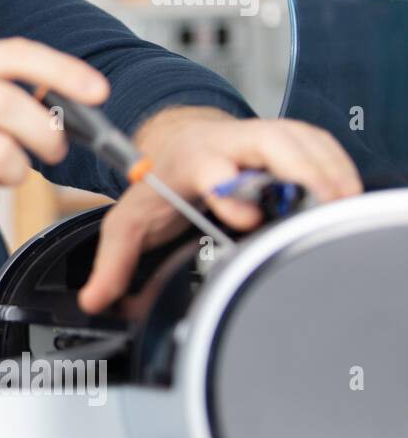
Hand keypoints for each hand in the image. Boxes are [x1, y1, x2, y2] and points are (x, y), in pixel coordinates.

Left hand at [76, 109, 362, 313]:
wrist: (174, 143)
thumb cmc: (158, 184)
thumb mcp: (129, 222)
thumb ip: (113, 262)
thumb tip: (94, 301)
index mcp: (188, 162)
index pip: (210, 168)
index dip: (227, 189)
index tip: (246, 217)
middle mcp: (225, 143)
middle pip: (268, 143)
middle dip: (295, 171)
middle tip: (317, 206)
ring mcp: (257, 136)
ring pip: (298, 140)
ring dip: (323, 170)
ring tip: (339, 205)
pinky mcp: (284, 138)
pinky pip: (317, 144)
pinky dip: (335, 166)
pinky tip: (343, 193)